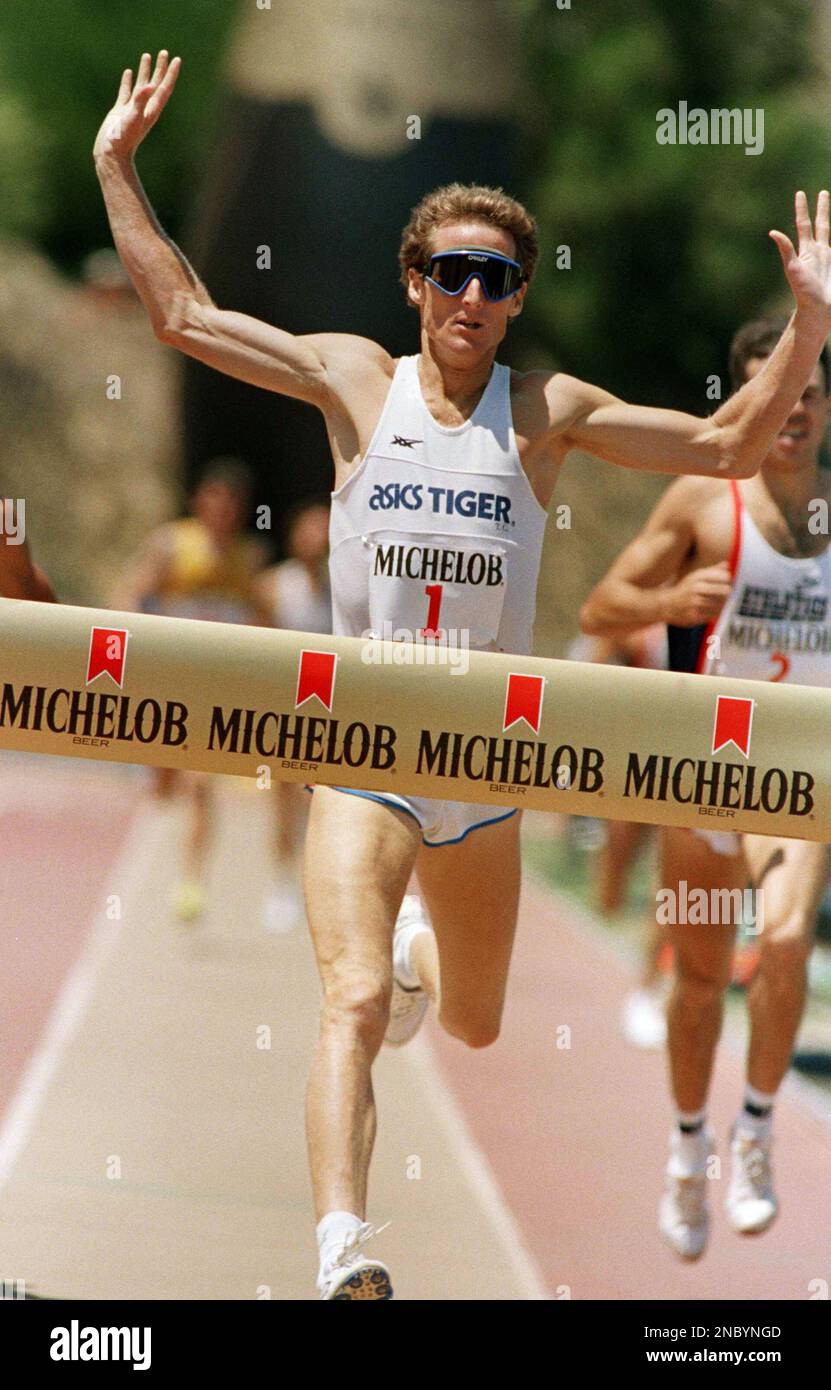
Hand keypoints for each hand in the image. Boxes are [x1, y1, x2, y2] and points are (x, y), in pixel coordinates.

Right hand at [93, 51, 180, 161]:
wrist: (112, 153)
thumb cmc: (123, 138)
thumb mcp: (133, 117)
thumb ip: (141, 100)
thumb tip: (150, 85)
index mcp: (151, 109)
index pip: (164, 87)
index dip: (170, 73)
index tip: (176, 59)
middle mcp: (145, 107)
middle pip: (156, 83)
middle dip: (160, 68)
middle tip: (164, 52)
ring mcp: (133, 108)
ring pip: (141, 85)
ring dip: (145, 71)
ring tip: (147, 56)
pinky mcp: (121, 110)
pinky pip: (126, 91)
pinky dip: (128, 81)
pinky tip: (129, 72)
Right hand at [661, 562, 731, 625]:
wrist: (666, 605)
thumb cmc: (685, 590)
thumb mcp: (695, 576)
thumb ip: (712, 571)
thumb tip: (727, 565)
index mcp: (698, 576)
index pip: (724, 577)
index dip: (728, 580)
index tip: (726, 582)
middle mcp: (696, 588)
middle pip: (725, 590)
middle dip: (727, 592)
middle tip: (725, 594)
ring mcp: (695, 603)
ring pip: (721, 604)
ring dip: (722, 603)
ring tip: (719, 602)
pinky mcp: (695, 615)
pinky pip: (714, 615)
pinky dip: (715, 613)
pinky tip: (712, 610)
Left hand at [770, 190, 830, 322]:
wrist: (820, 312)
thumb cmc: (804, 293)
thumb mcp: (793, 269)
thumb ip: (786, 250)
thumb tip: (772, 232)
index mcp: (807, 251)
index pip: (804, 224)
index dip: (802, 209)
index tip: (800, 193)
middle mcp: (819, 252)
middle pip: (821, 225)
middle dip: (822, 209)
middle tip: (823, 192)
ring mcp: (829, 259)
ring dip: (830, 220)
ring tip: (830, 206)